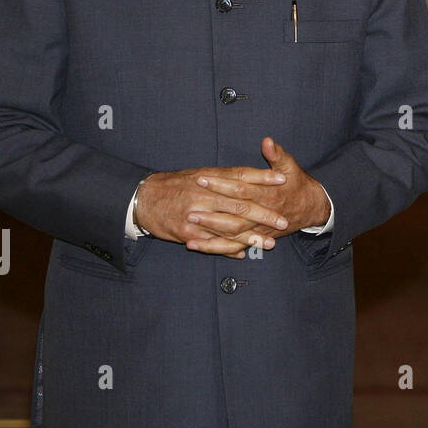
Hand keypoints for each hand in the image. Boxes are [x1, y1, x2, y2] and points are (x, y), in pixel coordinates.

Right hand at [135, 164, 289, 257]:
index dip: (263, 178)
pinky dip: (228, 249)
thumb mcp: (200, 174)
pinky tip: (242, 254)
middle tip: (283, 220)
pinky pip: (211, 243)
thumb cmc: (175, 184)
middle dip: (264, 213)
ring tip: (269, 242)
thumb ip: (225, 177)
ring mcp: (196, 215)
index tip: (283, 180)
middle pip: (240, 204)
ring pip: (229, 227)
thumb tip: (251, 179)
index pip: (241, 175)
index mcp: (209, 177)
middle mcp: (205, 195)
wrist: (143, 197)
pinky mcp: (187, 233)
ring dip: (251, 236)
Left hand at [186, 137, 330, 242]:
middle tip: (188, 206)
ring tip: (187, 225)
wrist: (311, 207)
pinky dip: (214, 247)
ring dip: (209, 230)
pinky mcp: (255, 238)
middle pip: (233, 212)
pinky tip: (194, 245)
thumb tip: (267, 141)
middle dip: (210, 210)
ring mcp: (258, 228)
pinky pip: (233, 246)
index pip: (241, 188)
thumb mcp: (290, 166)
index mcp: (269, 193)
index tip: (201, 178)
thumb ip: (277, 154)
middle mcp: (263, 213)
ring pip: (232, 232)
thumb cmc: (297, 184)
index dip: (221, 184)